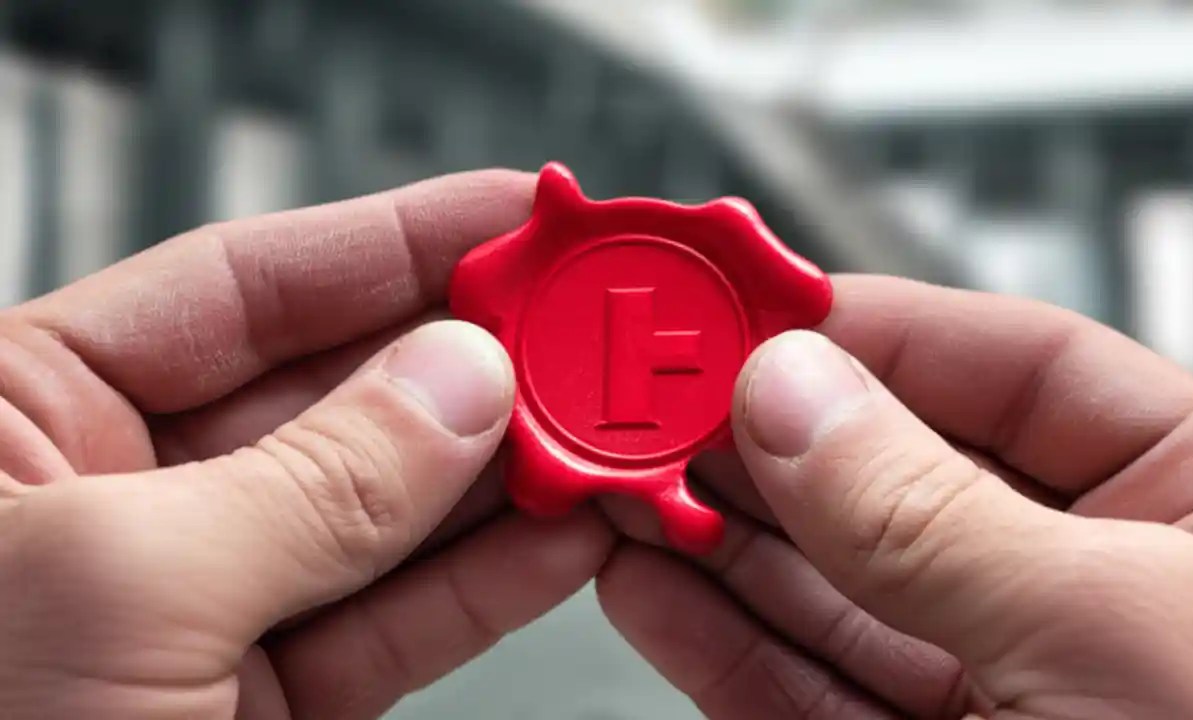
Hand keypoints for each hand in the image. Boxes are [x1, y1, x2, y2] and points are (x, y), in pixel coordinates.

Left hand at [0, 170, 613, 719]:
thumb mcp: (124, 591)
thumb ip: (314, 481)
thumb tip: (457, 382)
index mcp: (15, 418)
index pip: (243, 285)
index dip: (393, 241)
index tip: (516, 216)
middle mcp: (116, 497)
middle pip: (334, 388)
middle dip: (471, 358)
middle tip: (586, 328)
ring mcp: (199, 601)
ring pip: (385, 507)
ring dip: (505, 469)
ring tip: (601, 426)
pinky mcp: (259, 701)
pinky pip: (394, 616)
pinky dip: (489, 578)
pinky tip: (563, 528)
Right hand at [599, 275, 1192, 718]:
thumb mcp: (1111, 637)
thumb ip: (933, 513)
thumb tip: (794, 395)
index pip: (1016, 367)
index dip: (873, 328)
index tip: (747, 311)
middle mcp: (1106, 593)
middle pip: (903, 472)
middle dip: (769, 435)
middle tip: (651, 398)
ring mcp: (1013, 692)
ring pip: (839, 586)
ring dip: (720, 533)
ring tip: (622, 482)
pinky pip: (812, 693)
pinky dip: (723, 641)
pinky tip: (653, 585)